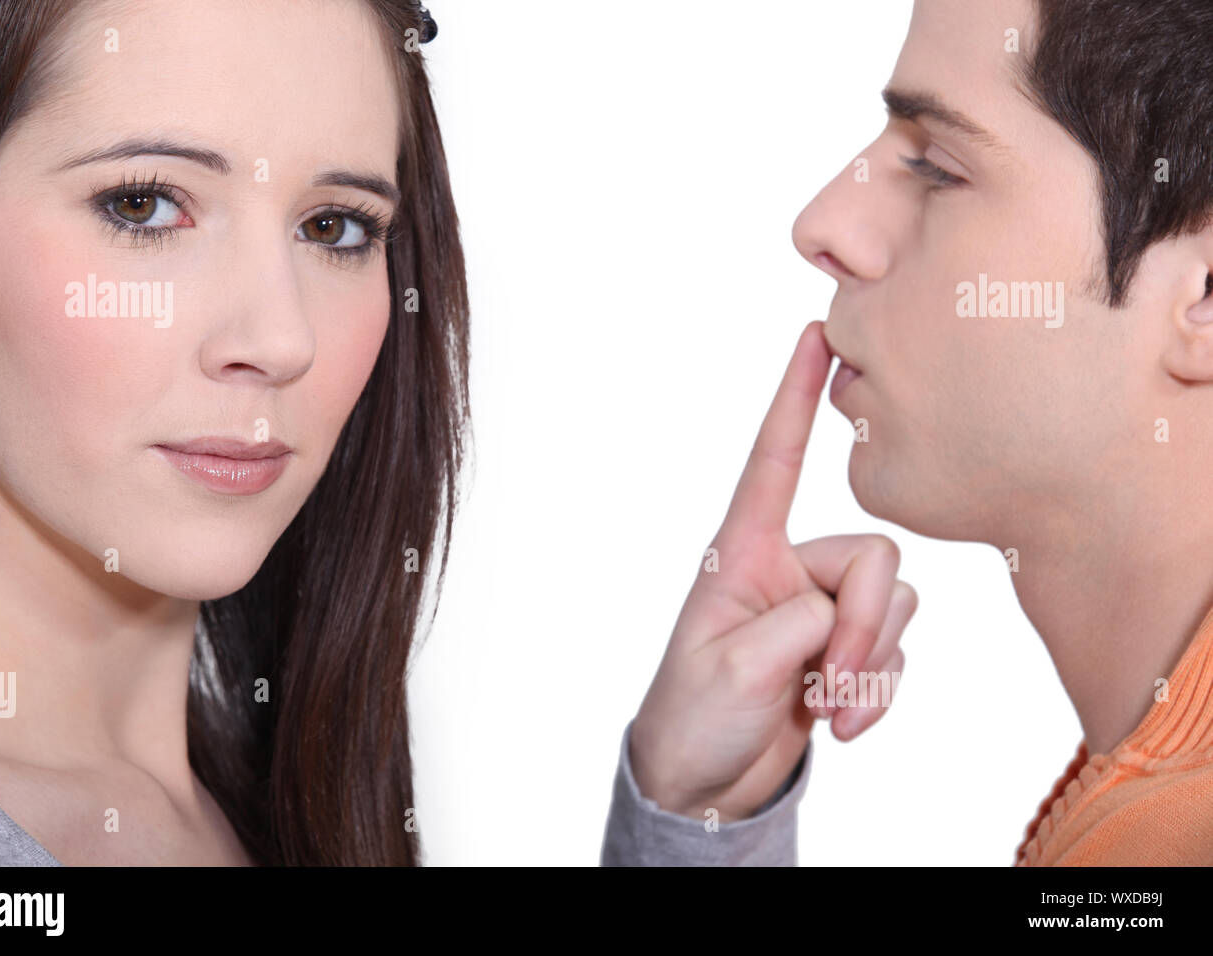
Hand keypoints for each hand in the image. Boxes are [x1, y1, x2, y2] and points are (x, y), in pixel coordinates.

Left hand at [629, 321, 915, 821]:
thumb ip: (800, 622)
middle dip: (866, 627)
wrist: (707, 783)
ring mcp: (823, 609)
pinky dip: (879, 691)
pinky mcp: (847, 649)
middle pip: (874, 555)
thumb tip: (848, 606)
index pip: (774, 459)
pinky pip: (897, 649)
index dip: (794, 398)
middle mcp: (791, 568)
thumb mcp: (735, 668)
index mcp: (745, 551)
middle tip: (831, 682)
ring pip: (895, 605)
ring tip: (827, 709)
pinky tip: (842, 722)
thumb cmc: (694, 717)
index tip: (816, 333)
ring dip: (871, 667)